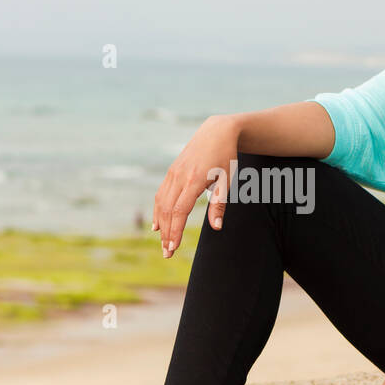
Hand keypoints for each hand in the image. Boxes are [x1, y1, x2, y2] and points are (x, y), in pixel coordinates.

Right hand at [152, 115, 238, 258]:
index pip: (179, 211)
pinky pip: (160, 194)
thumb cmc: (226, 157)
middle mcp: (179, 177)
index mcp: (194, 180)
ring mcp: (173, 173)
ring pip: (160, 203)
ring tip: (163, 243)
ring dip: (160, 224)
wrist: (217, 131)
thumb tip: (216, 228)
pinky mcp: (171, 171)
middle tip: (167, 254)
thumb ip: (220, 204)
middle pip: (166, 210)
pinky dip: (157, 211)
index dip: (175, 231)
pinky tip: (157, 225)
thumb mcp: (227, 180)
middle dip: (166, 234)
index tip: (173, 247)